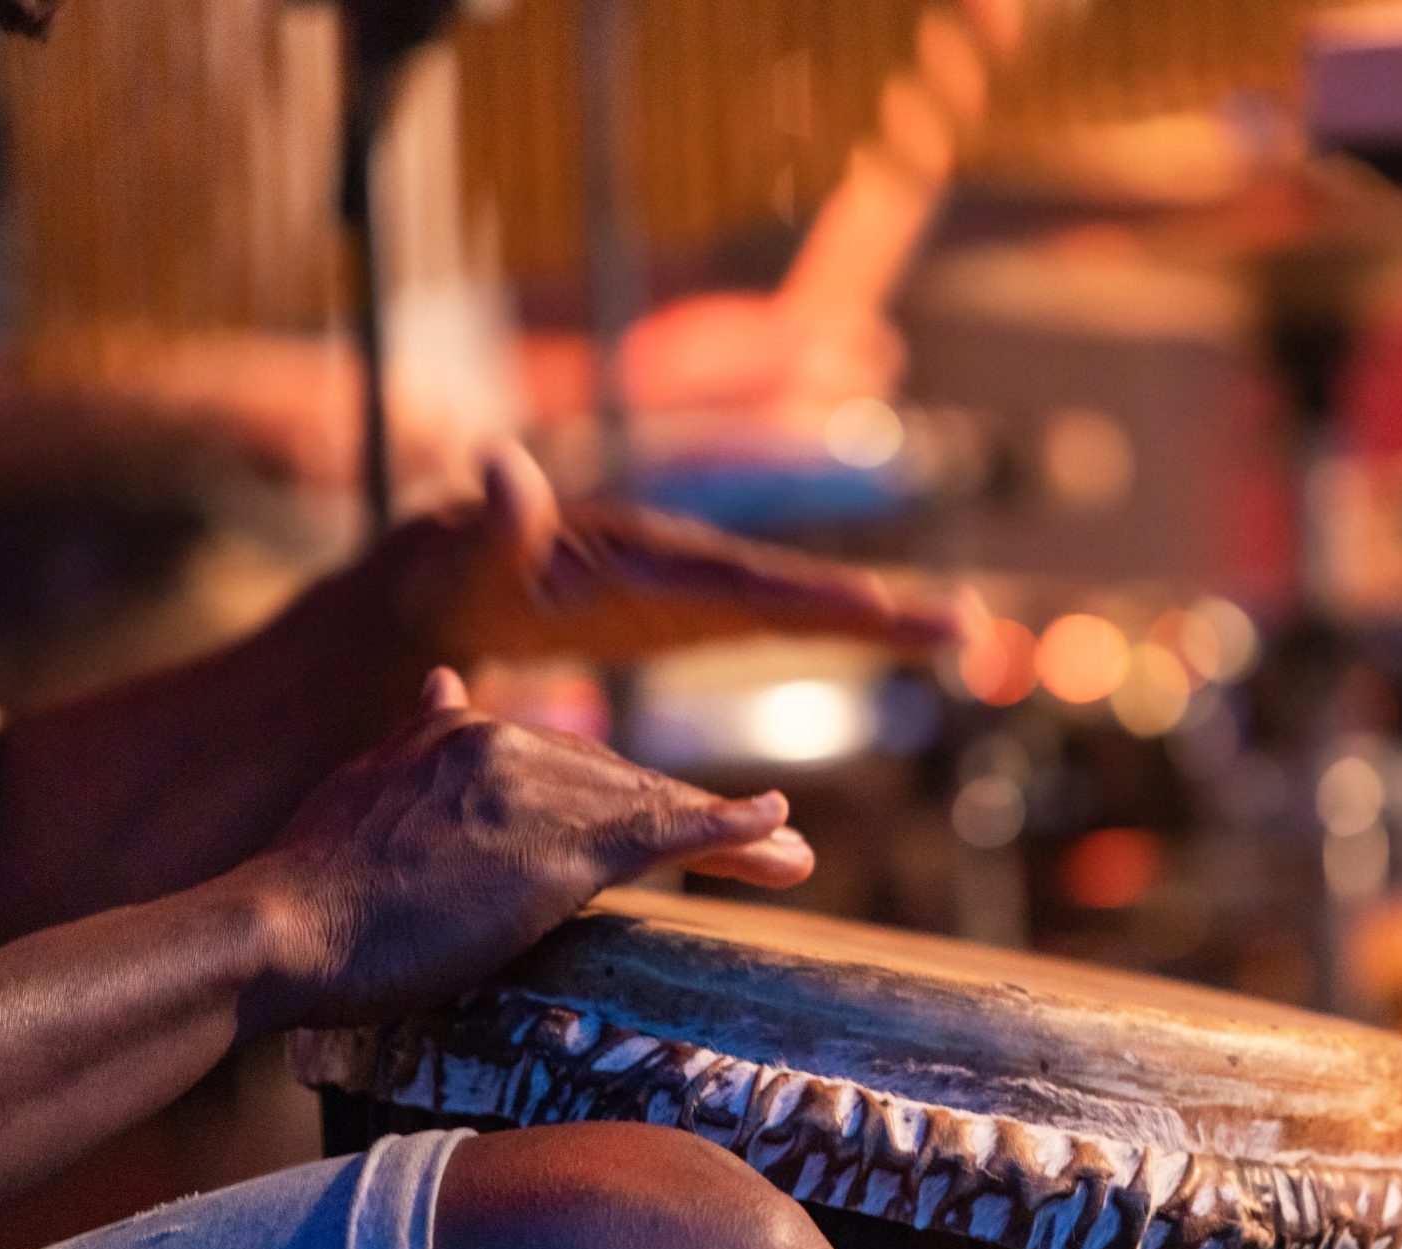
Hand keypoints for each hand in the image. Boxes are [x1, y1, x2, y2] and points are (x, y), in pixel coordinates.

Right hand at [242, 668, 811, 1028]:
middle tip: (770, 838)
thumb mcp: (362, 790)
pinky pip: (663, 834)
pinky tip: (776, 826)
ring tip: (789, 853)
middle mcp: (502, 743)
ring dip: (730, 831)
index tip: (670, 809)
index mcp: (457, 730)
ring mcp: (534, 793)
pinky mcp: (559, 850)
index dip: (626, 790)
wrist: (278, 928)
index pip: (567, 763)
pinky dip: (729, 828)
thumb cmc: (311, 888)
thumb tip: (447, 684)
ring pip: (652, 806)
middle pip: (621, 780)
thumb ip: (416, 740)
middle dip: (692, 809)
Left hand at [386, 442, 958, 664]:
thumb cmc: (449, 575)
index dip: (815, 603)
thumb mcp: (463, 558)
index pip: (744, 586)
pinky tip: (877, 628)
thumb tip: (500, 465)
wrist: (436, 578)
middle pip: (792, 590)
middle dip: (879, 609)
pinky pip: (764, 617)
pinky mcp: (677, 609)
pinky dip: (826, 622)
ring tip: (952, 631)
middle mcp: (678, 561)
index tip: (886, 615)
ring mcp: (683, 584)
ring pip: (791, 601)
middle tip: (966, 626)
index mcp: (642, 558)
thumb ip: (493, 524)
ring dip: (871, 616)